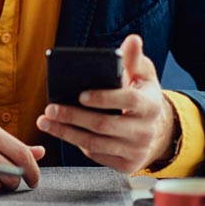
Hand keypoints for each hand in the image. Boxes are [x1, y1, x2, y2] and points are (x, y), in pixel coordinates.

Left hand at [36, 34, 176, 173]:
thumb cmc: (143, 96)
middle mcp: (145, 131)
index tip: (81, 95)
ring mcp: (135, 151)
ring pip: (95, 143)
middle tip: (51, 108)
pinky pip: (96, 154)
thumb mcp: (143, 76)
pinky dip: (76, 143)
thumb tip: (133, 40)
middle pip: (103, 125)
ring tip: (46, 121)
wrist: (158, 131)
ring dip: (66, 133)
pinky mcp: (126, 165)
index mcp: (150, 105)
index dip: (103, 98)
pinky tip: (62, 132)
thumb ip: (135, 59)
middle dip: (73, 117)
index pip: (127, 100)